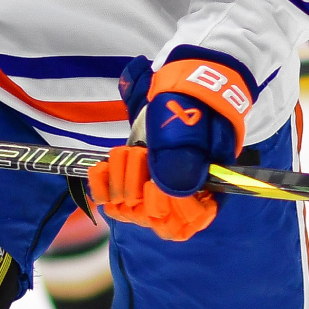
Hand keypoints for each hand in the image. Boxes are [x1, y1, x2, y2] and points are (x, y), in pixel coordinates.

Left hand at [89, 52, 253, 239]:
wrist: (178, 87)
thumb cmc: (193, 104)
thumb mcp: (192, 123)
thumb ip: (184, 154)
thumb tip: (172, 188)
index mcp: (206, 187)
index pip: (189, 221)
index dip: (173, 208)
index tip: (159, 184)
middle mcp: (178, 197)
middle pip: (155, 219)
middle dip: (141, 186)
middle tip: (142, 153)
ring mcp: (151, 193)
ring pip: (129, 209)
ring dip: (122, 177)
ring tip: (131, 150)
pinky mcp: (128, 183)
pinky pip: (108, 199)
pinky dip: (101, 183)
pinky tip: (102, 166)